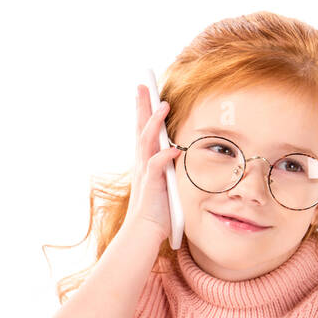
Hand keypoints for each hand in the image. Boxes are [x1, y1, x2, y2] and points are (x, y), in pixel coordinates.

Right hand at [123, 85, 182, 240]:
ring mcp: (145, 173)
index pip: (143, 131)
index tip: (143, 92)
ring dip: (155, 124)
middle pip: (141, 129)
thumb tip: (177, 152)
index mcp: (145, 162)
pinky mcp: (151, 185)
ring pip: (147, 142)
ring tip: (162, 106)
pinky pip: (157, 167)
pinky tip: (173, 149)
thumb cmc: (156, 211)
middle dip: (142, 107)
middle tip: (143, 85)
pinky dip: (164, 157)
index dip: (143, 111)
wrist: (143, 233)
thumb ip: (167, 167)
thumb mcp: (163, 184)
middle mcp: (142, 164)